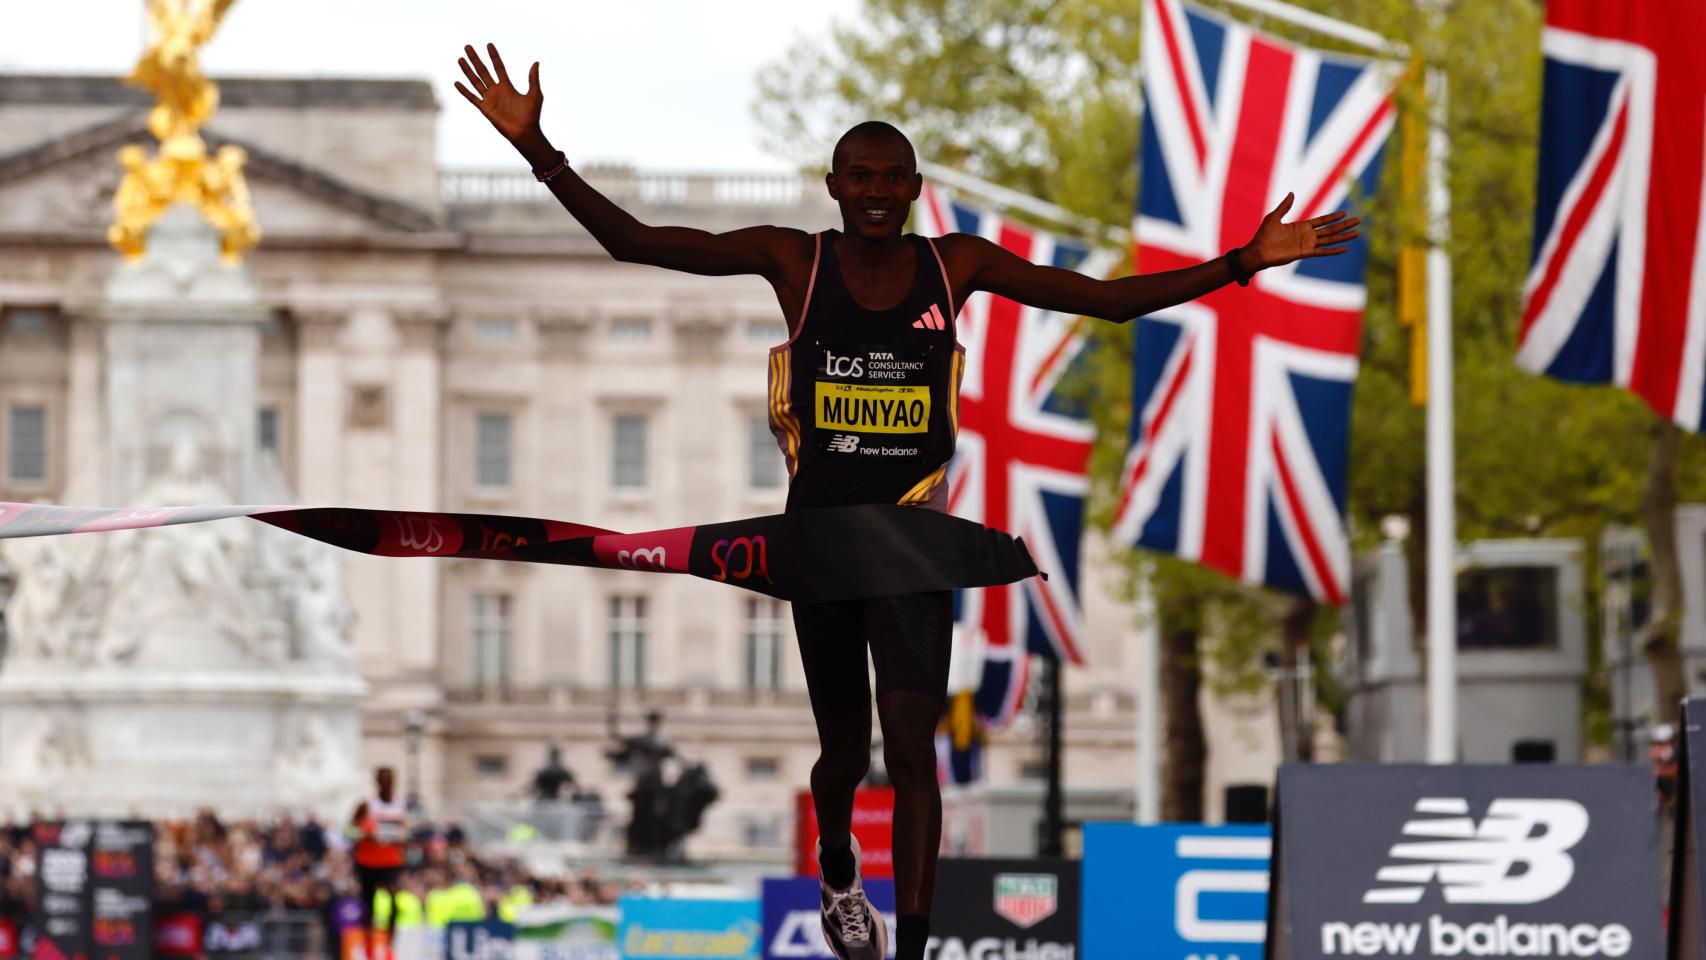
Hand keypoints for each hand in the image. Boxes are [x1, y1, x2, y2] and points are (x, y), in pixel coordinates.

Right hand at [455, 43, 541, 145]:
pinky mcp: (485, 108)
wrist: (525, 132)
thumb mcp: (535, 94)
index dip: (494, 56)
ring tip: (460, 59)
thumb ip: (533, 79)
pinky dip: (464, 91)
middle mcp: (496, 91)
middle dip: (475, 59)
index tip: (489, 45)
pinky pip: (472, 98)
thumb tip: (536, 63)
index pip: (498, 67)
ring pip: (475, 81)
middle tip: (468, 47)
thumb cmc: (532, 115)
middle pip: (483, 71)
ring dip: (467, 70)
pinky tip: (456, 82)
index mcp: (507, 86)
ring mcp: (489, 99)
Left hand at [1244, 193, 1360, 269]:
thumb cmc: (1264, 235)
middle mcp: (1307, 235)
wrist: (1259, 250)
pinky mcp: (1305, 253)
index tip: (1345, 213)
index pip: (1322, 221)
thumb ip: (1285, 206)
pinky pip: (1322, 251)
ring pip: (1330, 239)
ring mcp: (1307, 244)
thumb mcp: (1274, 217)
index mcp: (1302, 226)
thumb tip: (1292, 193)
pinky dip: (1333, 250)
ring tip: (1356, 233)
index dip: (1333, 217)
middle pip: (1330, 229)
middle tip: (1358, 220)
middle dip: (1344, 225)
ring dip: (1343, 236)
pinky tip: (1344, 248)